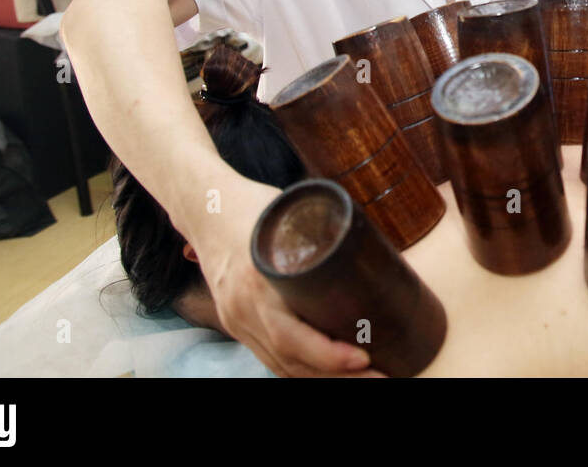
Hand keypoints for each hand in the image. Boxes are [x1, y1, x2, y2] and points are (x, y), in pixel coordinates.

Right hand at [186, 175, 383, 376]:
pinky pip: (269, 358)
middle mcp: (243, 309)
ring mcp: (236, 320)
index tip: (364, 357)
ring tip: (365, 378)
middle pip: (289, 361)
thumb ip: (320, 236)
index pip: (290, 337)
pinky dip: (300, 372)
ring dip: (322, 379)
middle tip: (382, 377)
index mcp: (257, 282)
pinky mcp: (236, 324)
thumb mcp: (290, 217)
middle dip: (337, 376)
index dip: (328, 355)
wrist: (206, 210)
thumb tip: (369, 249)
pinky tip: (329, 374)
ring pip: (280, 366)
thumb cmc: (254, 208)